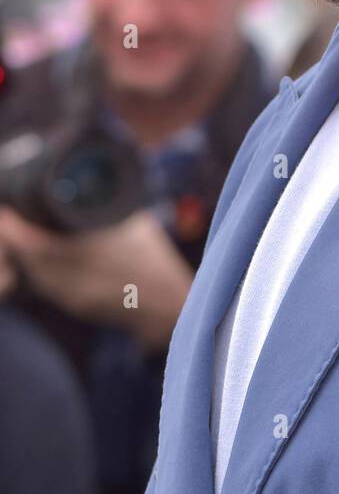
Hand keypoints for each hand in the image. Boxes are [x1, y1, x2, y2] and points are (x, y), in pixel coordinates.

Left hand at [0, 206, 194, 349]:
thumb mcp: (136, 223)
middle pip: (32, 259)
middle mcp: (80, 278)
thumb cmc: (155, 258)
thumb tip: (87, 189)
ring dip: (24, 255)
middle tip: (8, 220)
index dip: (18, 229)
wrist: (168, 303)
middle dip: (16, 239)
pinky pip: (46, 285)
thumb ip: (107, 208)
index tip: (9, 213)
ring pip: (36, 273)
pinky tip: (37, 258)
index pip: (40, 243)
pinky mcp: (76, 305)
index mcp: (95, 253)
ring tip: (19, 235)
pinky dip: (38, 270)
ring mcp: (76, 295)